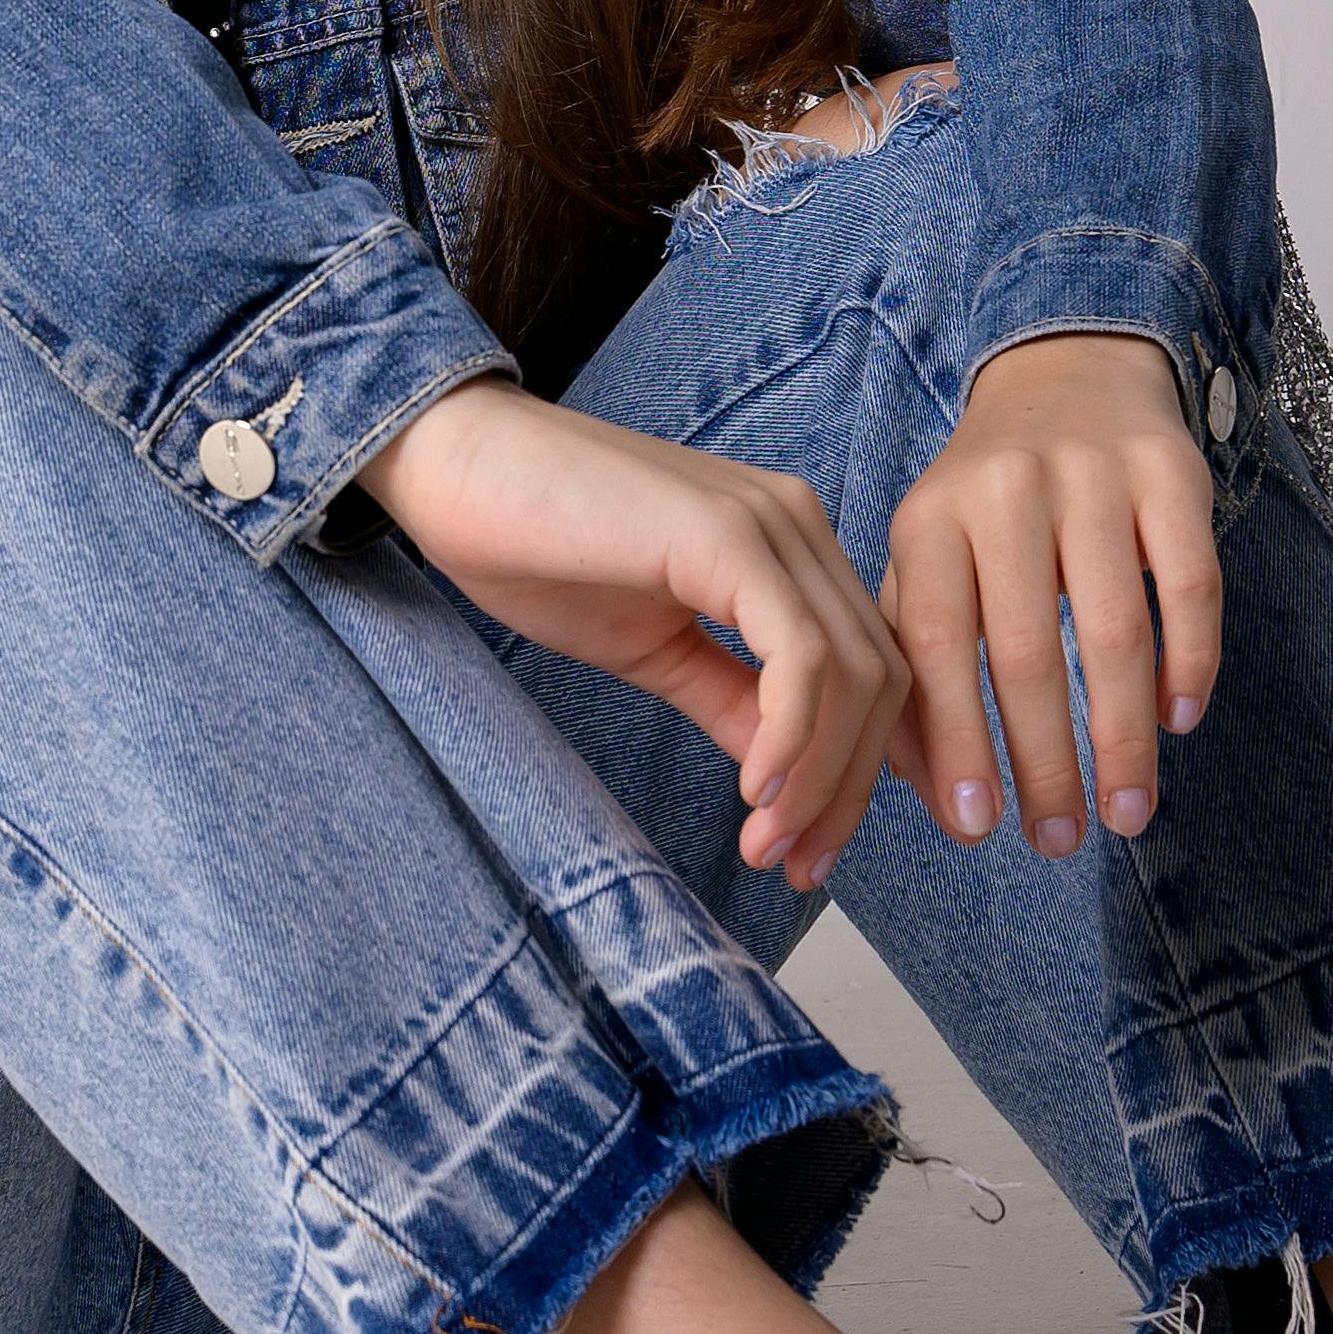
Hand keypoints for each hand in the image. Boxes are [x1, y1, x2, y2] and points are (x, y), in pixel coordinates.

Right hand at [359, 382, 908, 893]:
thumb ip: (730, 699)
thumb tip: (790, 776)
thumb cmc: (536, 548)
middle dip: (849, 790)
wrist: (451, 465)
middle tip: (799, 867)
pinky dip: (792, 734)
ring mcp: (768, 520)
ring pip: (855, 672)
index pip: (869, 670)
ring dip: (821, 779)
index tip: (813, 856)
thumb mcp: (654, 649)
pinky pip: (799, 653)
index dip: (858, 773)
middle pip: (881, 678)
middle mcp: (797, 522)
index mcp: (787, 545)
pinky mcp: (726, 533)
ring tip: (767, 845)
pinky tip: (754, 789)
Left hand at [879, 333, 1220, 857]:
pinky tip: (1178, 722)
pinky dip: (1189, 665)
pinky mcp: (1172, 471)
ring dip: (1123, 739)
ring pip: (1116, 632)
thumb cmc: (987, 501)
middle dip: (1044, 764)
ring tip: (1125, 811)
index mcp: (930, 519)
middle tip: (1059, 839)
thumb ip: (915, 664)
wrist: (1066, 373)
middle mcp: (1006, 492)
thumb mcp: (928, 559)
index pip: (939, 648)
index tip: (975, 827)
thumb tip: (928, 788)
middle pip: (1029, 653)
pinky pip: (1191, 587)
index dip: (956, 743)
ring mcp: (1094, 476)